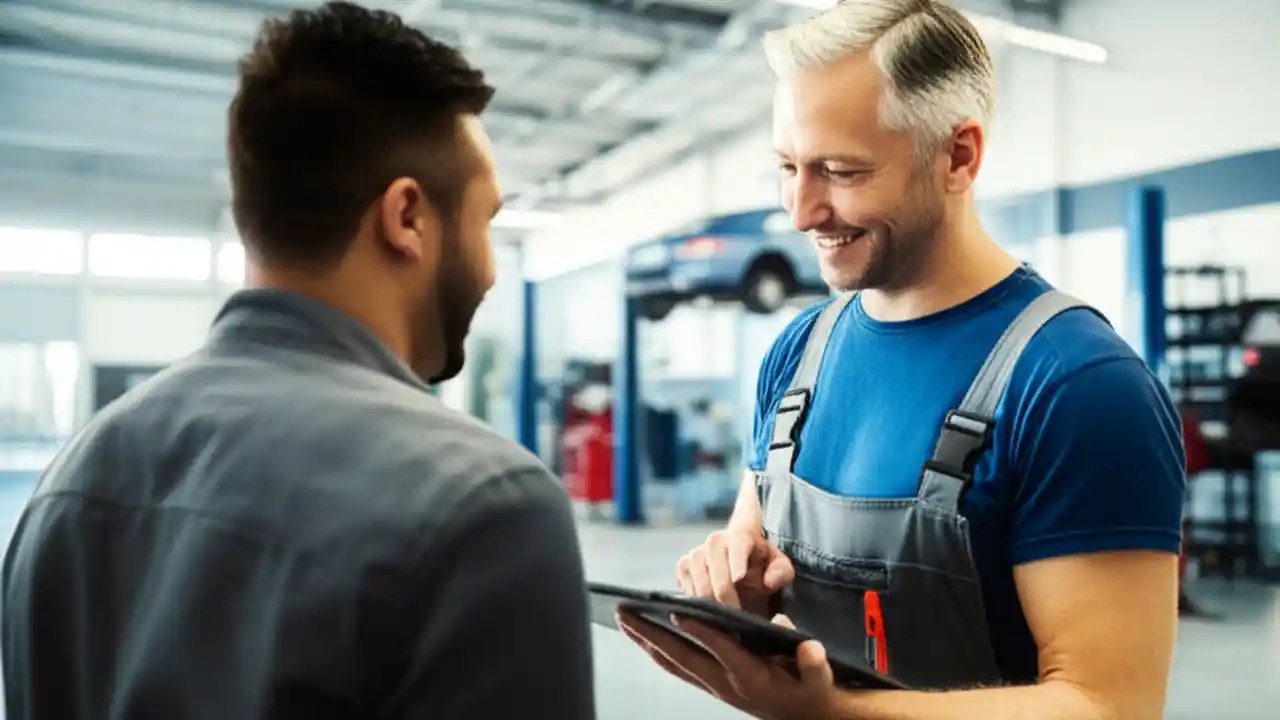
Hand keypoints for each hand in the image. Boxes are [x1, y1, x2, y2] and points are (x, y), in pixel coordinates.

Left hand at [618, 611, 837, 719]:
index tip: (679, 611)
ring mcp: (713, 685)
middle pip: (682, 656)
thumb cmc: (809, 689)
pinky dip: (656, 651)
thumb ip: (813, 661)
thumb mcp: (819, 677)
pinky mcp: (709, 684)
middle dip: (652, 633)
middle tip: (627, 612)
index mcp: (751, 677)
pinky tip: (641, 636)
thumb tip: (805, 644)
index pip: (721, 650)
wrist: (803, 716)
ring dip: (646, 641)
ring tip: (624, 619)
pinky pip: (676, 668)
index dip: (700, 632)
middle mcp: (725, 683)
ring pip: (673, 662)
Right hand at [676, 527, 793, 615]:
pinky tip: (711, 611)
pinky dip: (699, 603)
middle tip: (737, 615)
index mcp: (744, 533)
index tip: (739, 579)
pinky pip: (687, 588)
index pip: (740, 540)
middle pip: (717, 568)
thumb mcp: (780, 569)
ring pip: (700, 581)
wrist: (740, 571)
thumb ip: (781, 572)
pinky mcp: (683, 566)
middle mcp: (717, 539)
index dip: (737, 559)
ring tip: (725, 617)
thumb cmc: (762, 568)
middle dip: (726, 594)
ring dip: (712, 602)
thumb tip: (769, 581)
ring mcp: (697, 552)